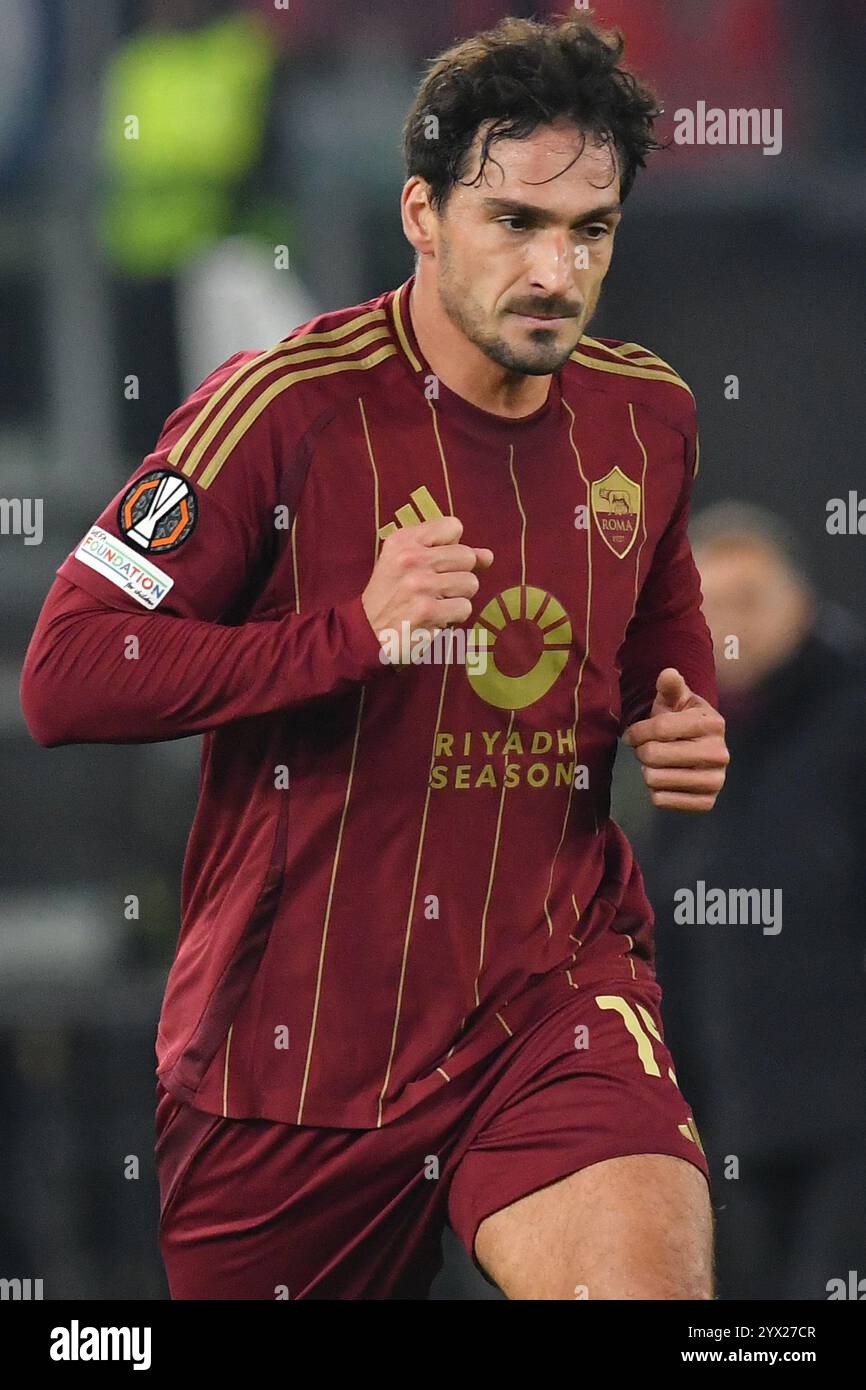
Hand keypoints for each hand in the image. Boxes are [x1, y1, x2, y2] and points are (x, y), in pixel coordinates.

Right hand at [361, 515, 492, 660]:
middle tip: (436, 587)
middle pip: (467, 556)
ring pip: (470, 583)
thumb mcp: (408, 561)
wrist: (367, 630)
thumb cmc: (391, 592)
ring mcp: (420, 585)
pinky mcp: (427, 611)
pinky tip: (435, 617)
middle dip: (458, 574)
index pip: (453, 526)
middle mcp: (411, 558)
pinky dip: (453, 616)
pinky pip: (464, 607)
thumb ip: (448, 552)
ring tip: (436, 601)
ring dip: (457, 597)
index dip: (451, 546)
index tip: (435, 561)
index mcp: (404, 539)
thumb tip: (488, 556)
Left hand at [623, 667, 728, 811]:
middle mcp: (719, 754)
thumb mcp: (677, 699)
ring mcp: (715, 781)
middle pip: (655, 755)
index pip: (661, 727)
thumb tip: (668, 674)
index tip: (630, 735)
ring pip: (655, 779)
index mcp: (713, 723)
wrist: (701, 749)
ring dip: (647, 771)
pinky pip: (661, 800)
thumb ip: (670, 686)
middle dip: (641, 751)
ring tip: (657, 763)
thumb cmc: (683, 719)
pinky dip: (655, 791)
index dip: (637, 731)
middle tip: (645, 749)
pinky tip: (665, 779)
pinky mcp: (707, 803)